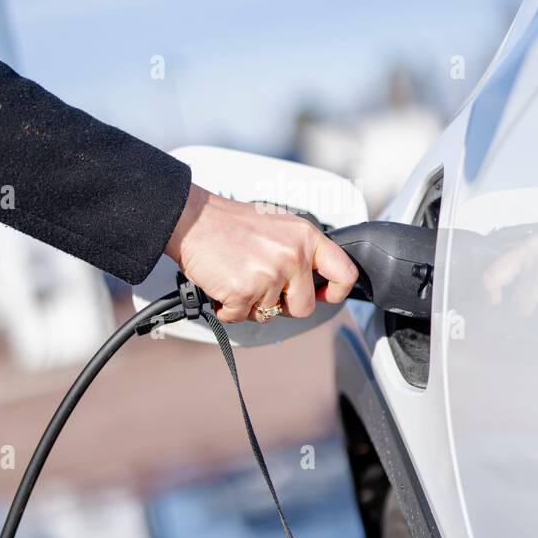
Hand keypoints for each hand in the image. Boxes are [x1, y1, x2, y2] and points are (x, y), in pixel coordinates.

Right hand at [165, 185, 358, 323]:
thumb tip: (314, 276)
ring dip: (250, 304)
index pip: (344, 273)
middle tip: (263, 288)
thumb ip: (300, 249)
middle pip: (304, 307)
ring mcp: (269, 275)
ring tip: (237, 276)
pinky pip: (240, 318)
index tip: (323, 295)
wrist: (193, 219)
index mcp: (306, 237)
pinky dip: (228, 309)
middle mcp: (293, 256)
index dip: (336, 292)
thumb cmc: (230, 222)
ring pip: (269, 314)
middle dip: (283, 306)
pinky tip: (223, 285)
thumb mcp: (279, 225)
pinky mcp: (244, 292)